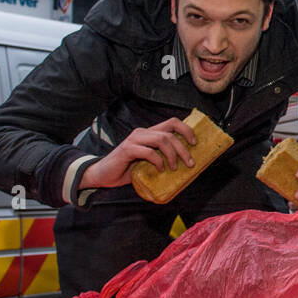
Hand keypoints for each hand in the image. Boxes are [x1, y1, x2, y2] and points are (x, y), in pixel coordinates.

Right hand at [79, 117, 197, 189]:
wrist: (103, 175)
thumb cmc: (127, 169)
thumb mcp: (148, 162)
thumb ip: (162, 157)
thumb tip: (185, 163)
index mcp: (149, 133)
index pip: (172, 122)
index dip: (186, 130)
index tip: (195, 143)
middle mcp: (142, 132)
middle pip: (169, 133)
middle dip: (183, 148)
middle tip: (190, 163)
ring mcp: (134, 140)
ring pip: (162, 140)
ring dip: (172, 155)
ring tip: (174, 168)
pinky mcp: (128, 149)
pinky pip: (148, 152)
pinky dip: (158, 161)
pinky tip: (160, 169)